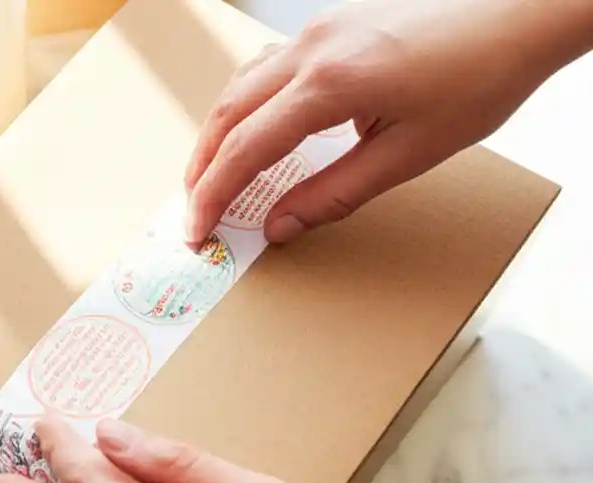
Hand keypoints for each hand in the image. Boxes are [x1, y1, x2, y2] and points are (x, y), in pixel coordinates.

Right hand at [184, 0, 592, 247]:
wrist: (519, 13)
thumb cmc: (479, 77)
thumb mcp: (409, 154)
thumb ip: (335, 194)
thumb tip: (281, 226)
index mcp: (329, 84)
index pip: (246, 149)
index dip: (213, 196)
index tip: (197, 231)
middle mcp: (311, 49)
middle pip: (227, 114)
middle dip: (202, 168)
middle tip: (194, 212)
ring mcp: (318, 30)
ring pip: (240, 85)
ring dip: (219, 134)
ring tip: (213, 176)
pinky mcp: (330, 23)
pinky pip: (266, 66)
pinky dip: (246, 104)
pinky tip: (255, 126)